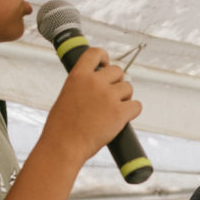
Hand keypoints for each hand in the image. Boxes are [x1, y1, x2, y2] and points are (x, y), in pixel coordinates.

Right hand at [44, 45, 142, 160]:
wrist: (64, 146)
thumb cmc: (62, 127)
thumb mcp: (66, 96)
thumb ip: (82, 86)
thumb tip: (99, 85)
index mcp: (78, 76)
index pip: (95, 53)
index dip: (104, 57)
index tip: (106, 64)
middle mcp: (94, 82)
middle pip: (118, 71)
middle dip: (117, 82)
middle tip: (111, 97)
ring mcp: (108, 96)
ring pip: (128, 88)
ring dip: (124, 98)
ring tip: (113, 111)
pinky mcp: (120, 112)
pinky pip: (137, 106)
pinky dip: (132, 112)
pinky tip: (123, 118)